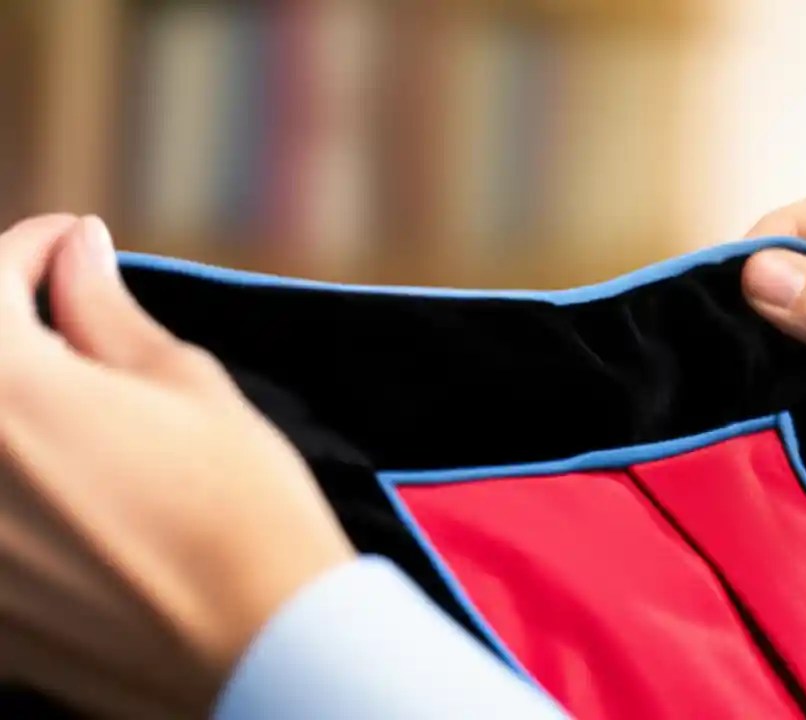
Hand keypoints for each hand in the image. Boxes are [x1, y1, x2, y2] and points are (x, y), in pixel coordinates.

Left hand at [0, 216, 354, 716]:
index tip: (73, 243)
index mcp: (4, 387)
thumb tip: (78, 254)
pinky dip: (16, 486)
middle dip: (14, 323)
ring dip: (15, 405)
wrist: (261, 646)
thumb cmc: (242, 508)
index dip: (36, 245)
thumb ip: (108, 313)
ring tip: (75, 407)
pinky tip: (70, 489)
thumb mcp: (189, 386)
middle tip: (68, 318)